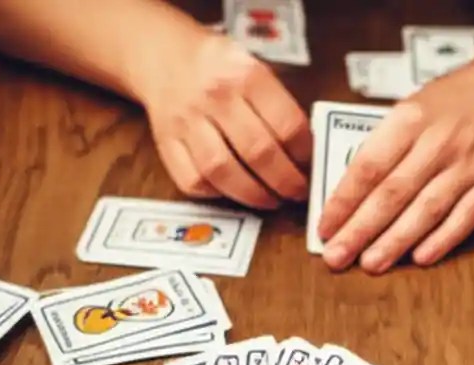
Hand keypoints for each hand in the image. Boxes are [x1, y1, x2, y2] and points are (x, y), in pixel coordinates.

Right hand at [134, 29, 309, 208]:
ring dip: (252, 195)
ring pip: (222, 171)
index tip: (309, 166)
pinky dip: (214, 193)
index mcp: (247, 75)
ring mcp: (187, 121)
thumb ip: (278, 105)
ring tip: (269, 200)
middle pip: (257, 152)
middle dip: (284, 182)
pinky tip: (231, 191)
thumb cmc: (220, 67)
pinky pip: (191, 180)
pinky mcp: (165, 142)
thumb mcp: (256, 68)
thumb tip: (304, 152)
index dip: (304, 154)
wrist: (164, 55)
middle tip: (296, 193)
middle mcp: (215, 97)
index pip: (287, 124)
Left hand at [317, 54, 473, 272]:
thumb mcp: (410, 108)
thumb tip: (348, 193)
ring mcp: (467, 166)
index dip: (343, 201)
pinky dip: (441, 240)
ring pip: (425, 210)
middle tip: (337, 256)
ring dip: (395, 241)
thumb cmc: (454, 102)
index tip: (325, 227)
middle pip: (392, 194)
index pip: (369, 166)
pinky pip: (463, 218)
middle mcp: (438, 143)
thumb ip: (383, 146)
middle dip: (360, 230)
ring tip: (370, 263)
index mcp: (410, 119)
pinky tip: (419, 258)